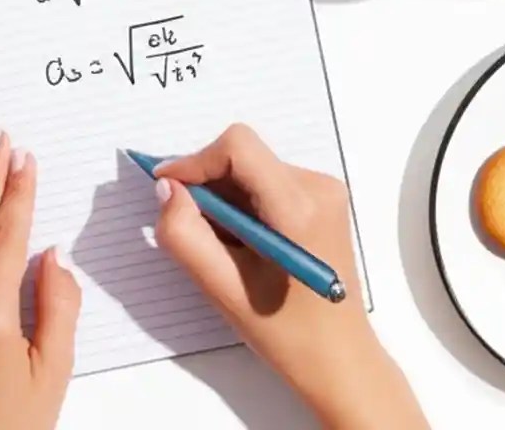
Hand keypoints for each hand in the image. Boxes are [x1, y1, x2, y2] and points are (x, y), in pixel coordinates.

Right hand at [153, 124, 427, 428]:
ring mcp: (325, 192)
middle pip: (244, 157)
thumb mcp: (223, 289)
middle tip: (191, 229)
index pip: (238, 147)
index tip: (166, 188)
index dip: (195, 161)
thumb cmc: (286, 332)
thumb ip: (186, 235)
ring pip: (253, 169)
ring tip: (223, 247)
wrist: (339, 357)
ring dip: (225, 198)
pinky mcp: (323, 201)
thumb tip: (166, 188)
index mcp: (299, 207)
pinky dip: (244, 204)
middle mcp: (319, 186)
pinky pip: (268, 183)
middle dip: (207, 184)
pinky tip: (244, 245)